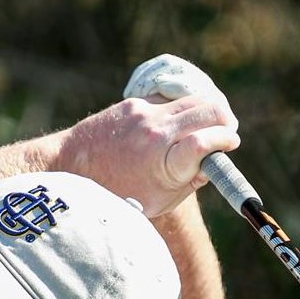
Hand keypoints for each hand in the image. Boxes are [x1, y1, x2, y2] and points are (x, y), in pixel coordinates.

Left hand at [51, 54, 238, 217]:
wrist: (69, 166)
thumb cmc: (115, 194)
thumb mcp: (158, 201)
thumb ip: (189, 181)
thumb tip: (212, 163)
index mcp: (163, 162)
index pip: (207, 140)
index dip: (224, 140)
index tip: (230, 143)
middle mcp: (155, 131)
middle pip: (209, 109)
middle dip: (225, 120)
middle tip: (226, 132)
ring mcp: (145, 112)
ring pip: (193, 97)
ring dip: (208, 108)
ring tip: (209, 124)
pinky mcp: (135, 103)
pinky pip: (170, 97)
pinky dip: (181, 107)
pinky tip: (177, 122)